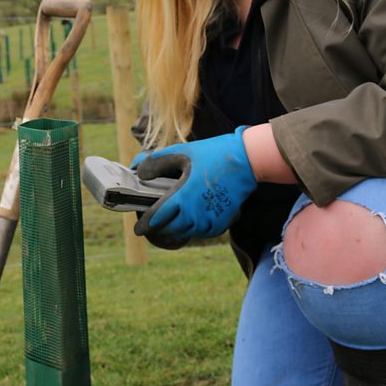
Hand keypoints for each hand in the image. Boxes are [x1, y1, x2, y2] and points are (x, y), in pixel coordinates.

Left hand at [134, 127, 256, 240]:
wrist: (247, 161)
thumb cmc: (213, 155)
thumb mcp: (181, 152)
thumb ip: (156, 163)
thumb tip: (139, 172)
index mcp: (182, 198)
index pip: (156, 219)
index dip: (145, 226)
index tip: (138, 229)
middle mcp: (195, 214)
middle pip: (170, 230)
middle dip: (159, 228)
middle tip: (154, 224)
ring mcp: (210, 221)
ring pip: (186, 233)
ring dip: (176, 229)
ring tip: (171, 221)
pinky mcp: (222, 223)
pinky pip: (202, 233)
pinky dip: (194, 229)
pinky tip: (191, 220)